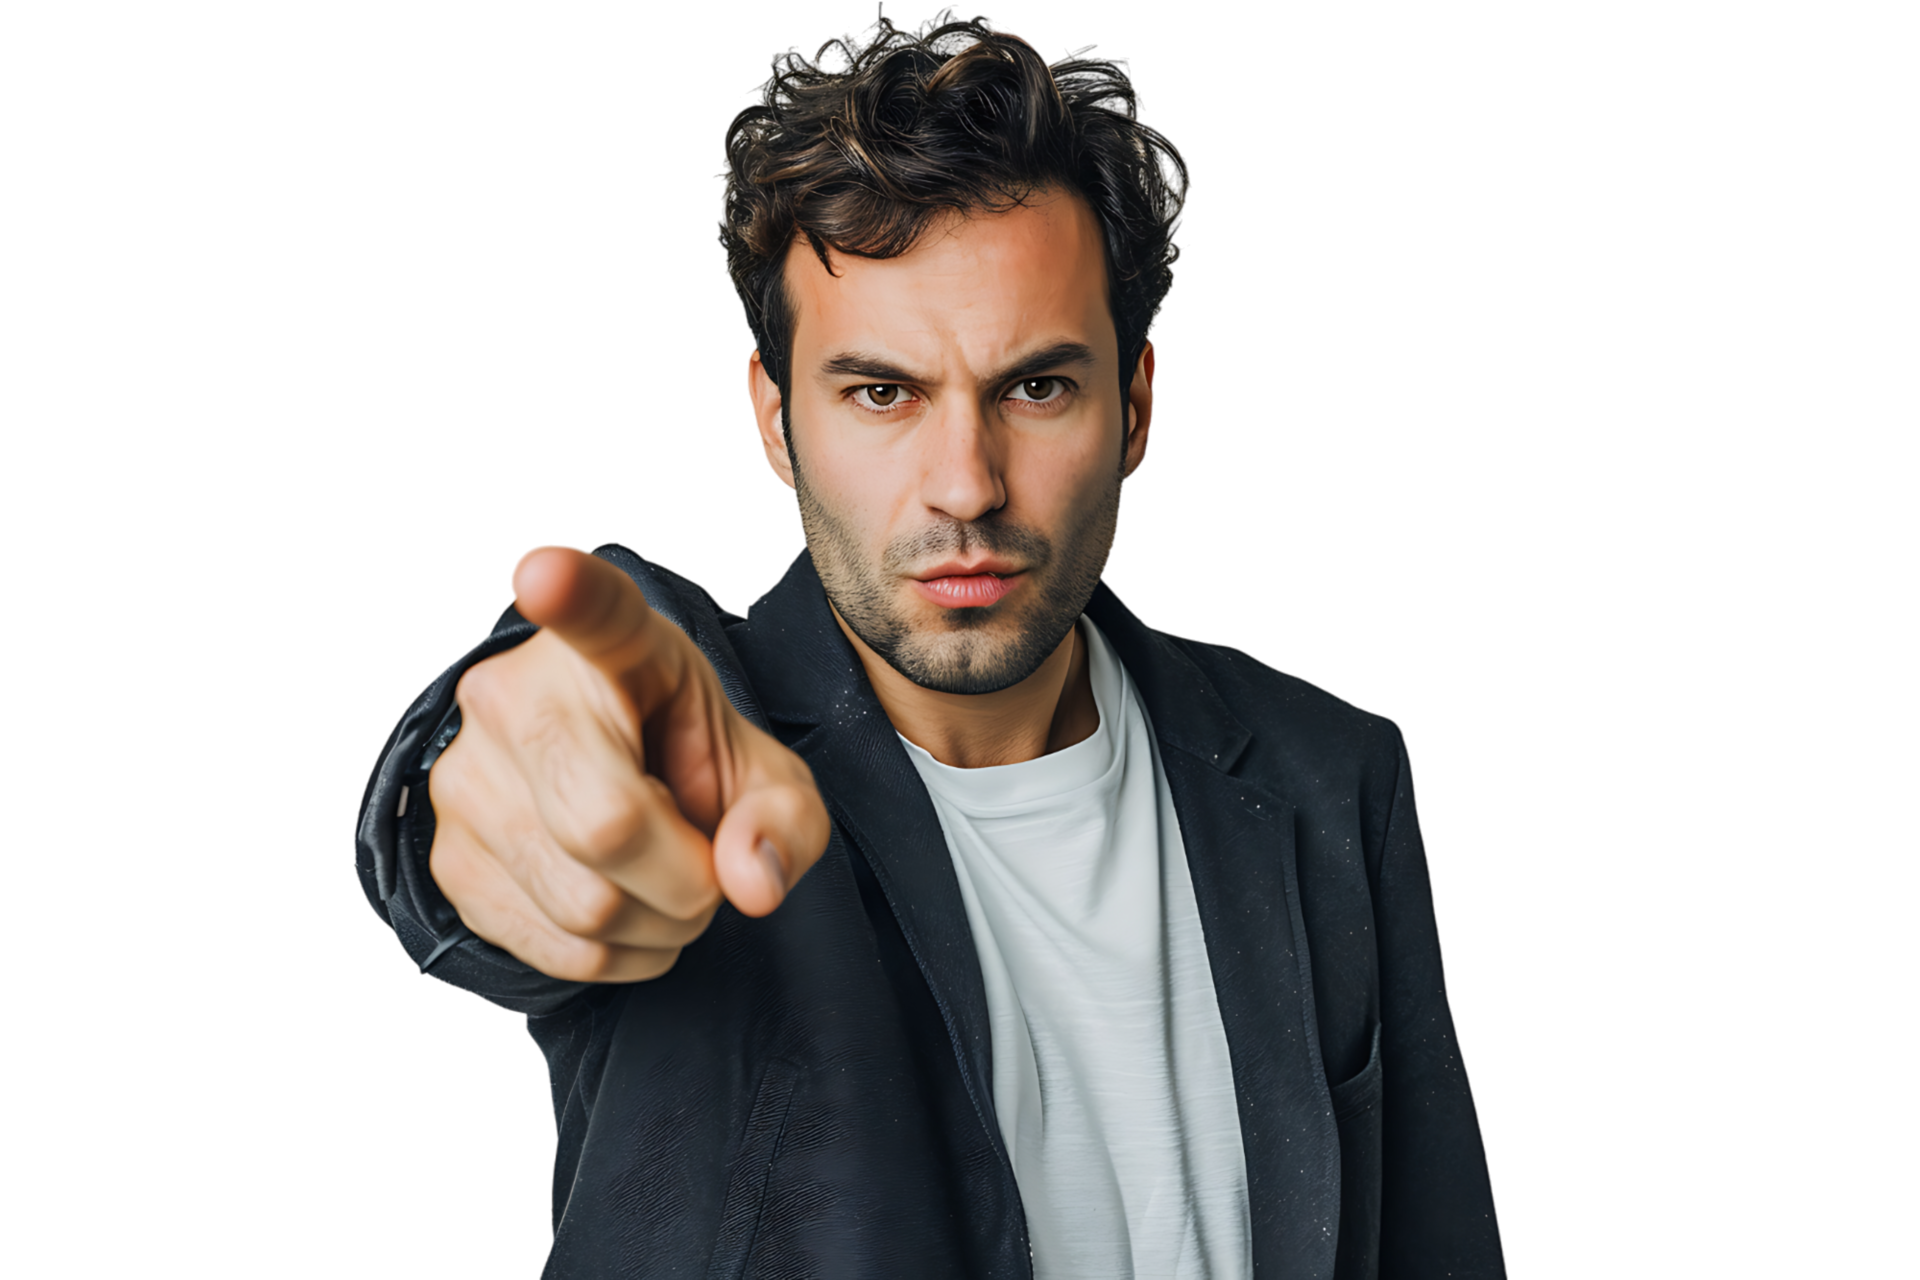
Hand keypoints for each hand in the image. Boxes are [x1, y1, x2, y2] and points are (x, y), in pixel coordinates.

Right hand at [426, 544, 831, 981]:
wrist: (626, 806)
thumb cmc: (695, 771)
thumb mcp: (771, 782)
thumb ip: (785, 822)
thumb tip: (747, 880)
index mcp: (613, 645)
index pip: (590, 611)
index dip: (567, 593)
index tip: (544, 573)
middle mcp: (516, 694)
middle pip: (606, 825)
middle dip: (685, 881)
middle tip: (703, 864)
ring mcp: (466, 776)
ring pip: (583, 904)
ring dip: (657, 926)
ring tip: (664, 884)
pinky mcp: (447, 856)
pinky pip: (551, 946)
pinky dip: (614, 956)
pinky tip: (625, 913)